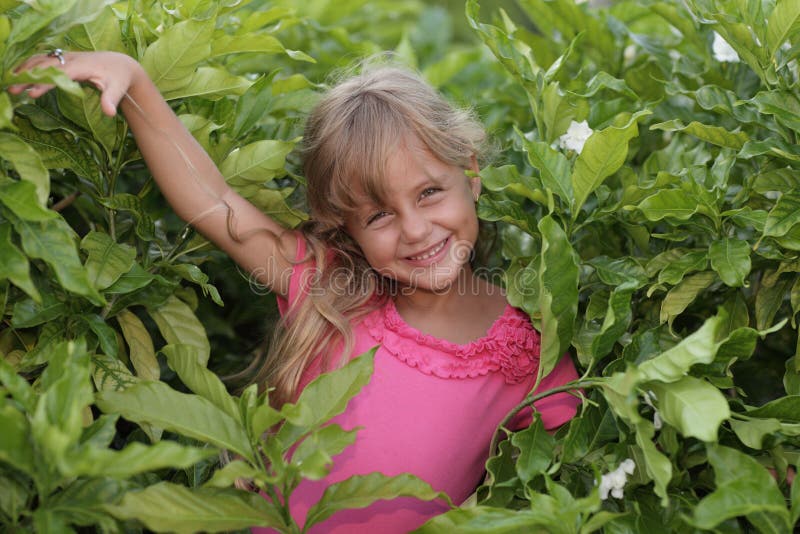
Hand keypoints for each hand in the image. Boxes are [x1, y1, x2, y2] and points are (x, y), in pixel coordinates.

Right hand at [9, 50, 143, 116]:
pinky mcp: (63, 58)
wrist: (121, 64)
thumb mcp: (117, 89)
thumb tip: (108, 113)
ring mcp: (66, 56)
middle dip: (29, 77)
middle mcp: (71, 58)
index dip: (45, 83)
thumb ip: (111, 100)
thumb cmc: (118, 78)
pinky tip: (18, 74)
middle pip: (45, 65)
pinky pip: (42, 59)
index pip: (59, 73)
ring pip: (41, 60)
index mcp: (82, 66)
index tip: (32, 94)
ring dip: (25, 69)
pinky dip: (29, 65)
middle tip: (13, 91)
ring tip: (11, 84)